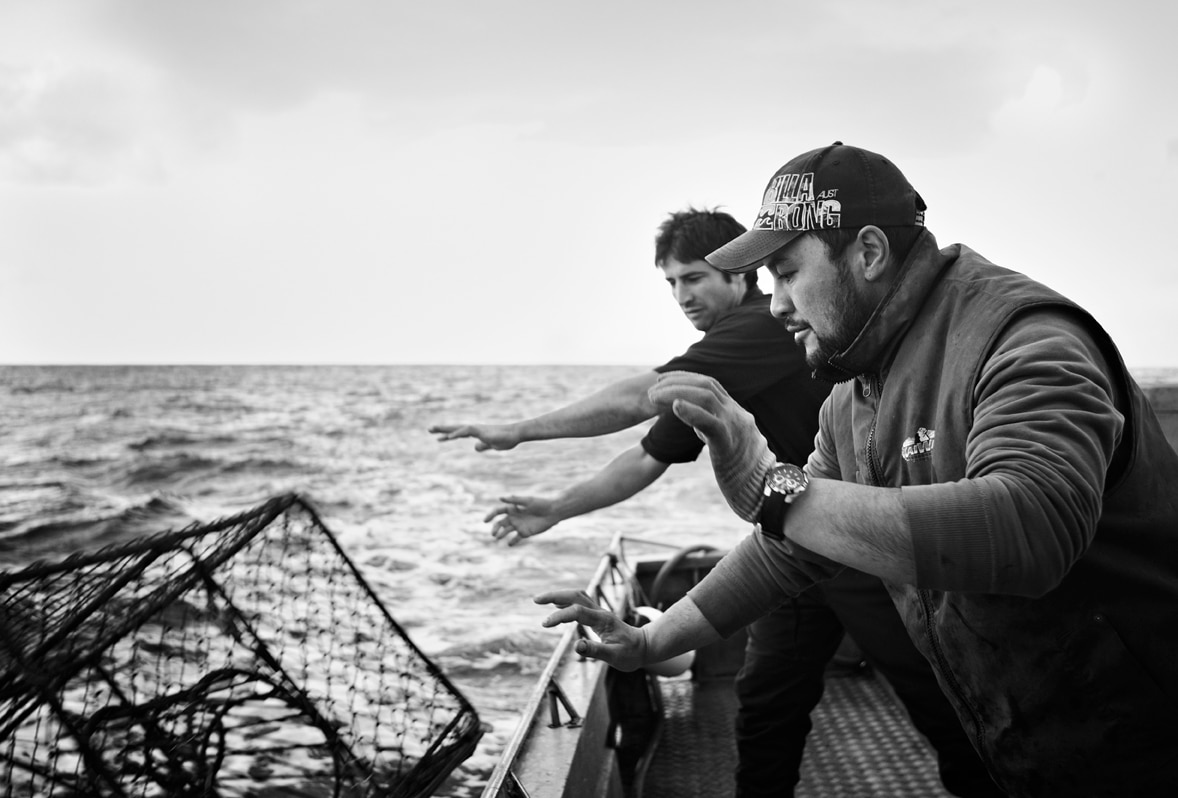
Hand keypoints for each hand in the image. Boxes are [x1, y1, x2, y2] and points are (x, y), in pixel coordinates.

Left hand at [429, 422, 520, 451]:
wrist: (516, 434)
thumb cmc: (506, 439)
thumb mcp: (492, 445)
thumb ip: (484, 445)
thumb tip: (475, 447)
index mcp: (476, 433)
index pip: (459, 433)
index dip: (449, 435)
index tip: (439, 438)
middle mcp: (474, 429)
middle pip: (455, 428)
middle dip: (442, 429)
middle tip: (429, 429)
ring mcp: (477, 429)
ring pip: (457, 428)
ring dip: (445, 429)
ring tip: (433, 429)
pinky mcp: (480, 430)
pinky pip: (466, 431)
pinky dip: (456, 433)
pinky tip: (447, 436)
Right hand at [484, 495, 560, 544]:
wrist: (553, 512)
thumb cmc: (541, 504)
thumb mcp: (528, 501)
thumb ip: (514, 500)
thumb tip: (500, 498)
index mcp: (512, 508)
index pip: (498, 512)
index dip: (490, 515)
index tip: (485, 520)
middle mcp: (514, 517)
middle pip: (500, 523)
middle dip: (495, 528)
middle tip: (493, 534)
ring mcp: (518, 526)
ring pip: (506, 531)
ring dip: (501, 535)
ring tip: (498, 537)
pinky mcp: (525, 533)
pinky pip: (515, 539)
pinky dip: (511, 542)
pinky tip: (509, 544)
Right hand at [534, 589, 645, 671]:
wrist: (645, 647)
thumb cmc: (631, 654)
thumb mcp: (615, 658)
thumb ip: (596, 651)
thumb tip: (577, 646)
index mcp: (602, 620)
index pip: (576, 612)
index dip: (559, 616)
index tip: (544, 624)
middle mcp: (600, 612)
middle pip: (575, 596)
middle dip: (555, 595)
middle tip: (535, 600)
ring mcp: (599, 612)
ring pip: (577, 596)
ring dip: (559, 595)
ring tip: (542, 600)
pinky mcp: (598, 616)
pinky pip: (580, 602)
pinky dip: (567, 600)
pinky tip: (558, 605)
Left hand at [647, 371, 774, 520]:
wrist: (765, 493)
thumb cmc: (743, 473)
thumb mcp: (728, 443)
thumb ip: (713, 428)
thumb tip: (697, 422)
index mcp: (735, 413)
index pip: (709, 384)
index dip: (684, 378)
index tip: (663, 378)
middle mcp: (736, 414)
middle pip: (706, 385)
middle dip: (676, 382)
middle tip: (652, 389)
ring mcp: (735, 427)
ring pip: (706, 397)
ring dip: (676, 393)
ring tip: (653, 398)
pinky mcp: (729, 444)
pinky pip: (710, 423)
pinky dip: (691, 412)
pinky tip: (675, 407)